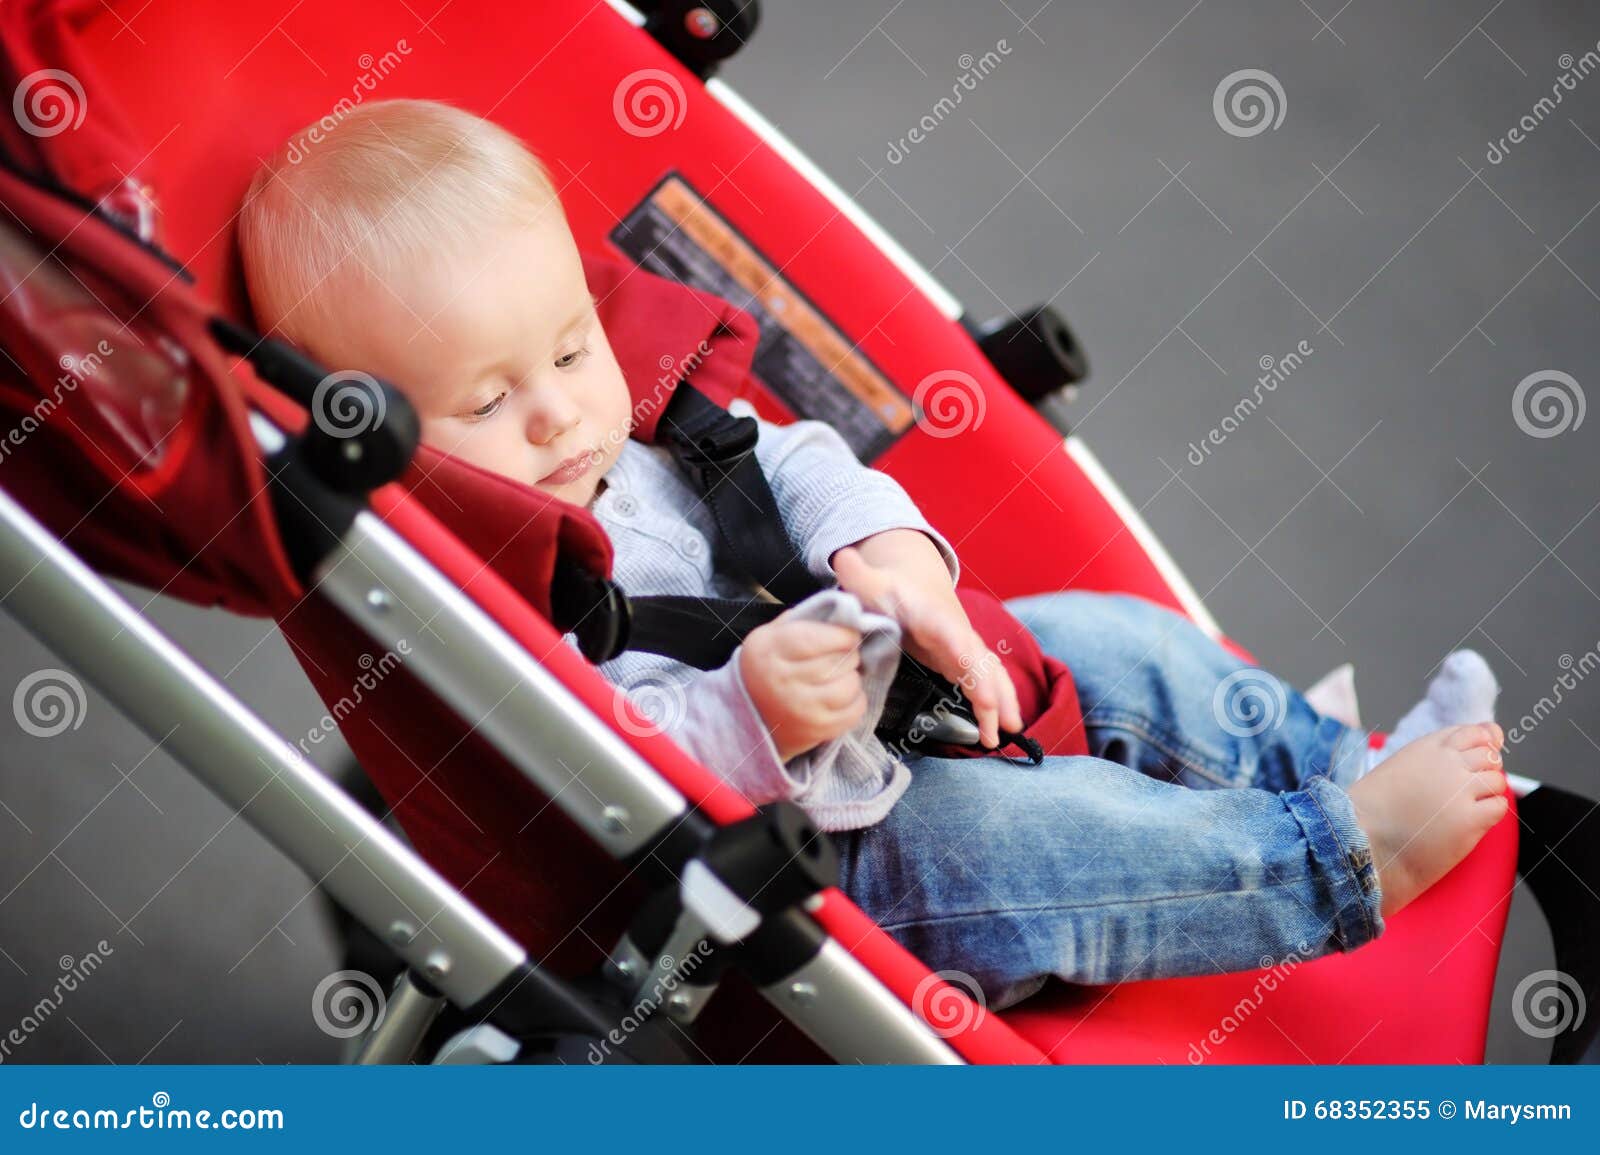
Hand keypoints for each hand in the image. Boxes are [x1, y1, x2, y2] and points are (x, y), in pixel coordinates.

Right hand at [740, 612, 866, 761]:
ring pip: (850, 685)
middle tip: (842, 655)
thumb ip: (803, 619)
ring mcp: (801, 709)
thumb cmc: (766, 667)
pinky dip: (855, 700)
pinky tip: (841, 696)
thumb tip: (844, 608)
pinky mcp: (817, 730)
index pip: (818, 638)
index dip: (843, 634)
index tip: (848, 634)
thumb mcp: (771, 635)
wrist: (745, 717)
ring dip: (851, 677)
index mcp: (772, 650)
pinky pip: (855, 710)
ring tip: (839, 675)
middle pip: (839, 660)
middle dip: (849, 654)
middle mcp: (784, 681)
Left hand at [833, 545, 1022, 747]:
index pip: (952, 635)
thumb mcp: (871, 580)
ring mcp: (964, 648)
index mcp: (933, 616)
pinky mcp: (964, 662)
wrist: (914, 581)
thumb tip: (842, 558)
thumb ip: (856, 573)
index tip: (972, 676)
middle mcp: (956, 633)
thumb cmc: (890, 587)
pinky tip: (993, 736)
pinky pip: (987, 684)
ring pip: (991, 675)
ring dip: (1001, 704)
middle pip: (980, 660)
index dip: (963, 654)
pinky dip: (995, 707)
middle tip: (1000, 721)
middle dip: (992, 689)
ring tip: (1003, 736)